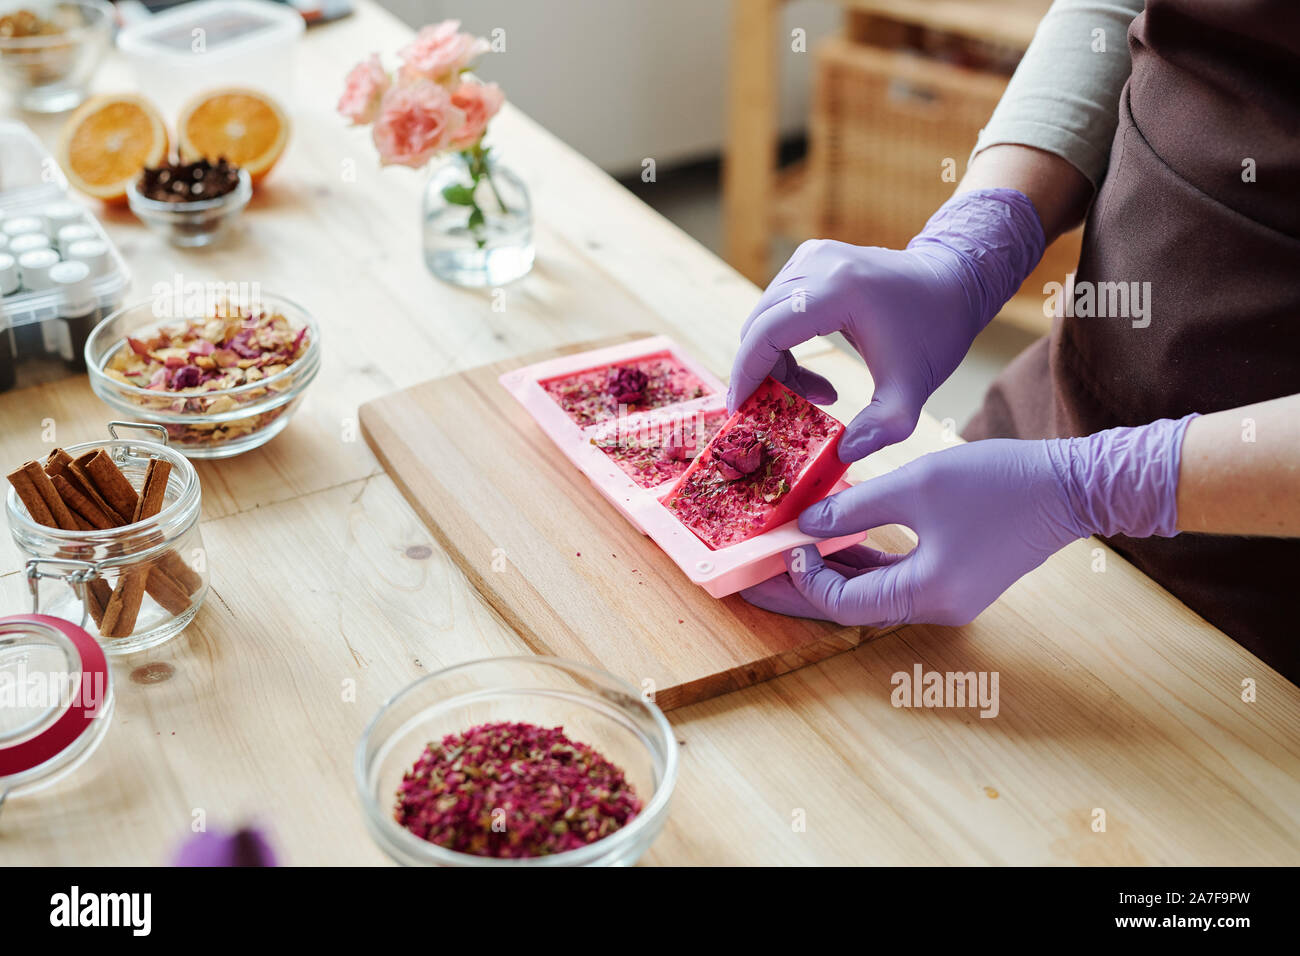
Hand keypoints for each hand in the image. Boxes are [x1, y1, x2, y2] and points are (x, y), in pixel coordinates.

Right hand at [727, 188, 1044, 461]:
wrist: (955, 283)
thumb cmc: (935, 333)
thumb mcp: (913, 387)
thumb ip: (883, 426)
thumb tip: (845, 455)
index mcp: (838, 290)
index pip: (765, 334)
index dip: (746, 375)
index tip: (741, 410)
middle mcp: (817, 263)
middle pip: (759, 326)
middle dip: (762, 375)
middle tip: (782, 413)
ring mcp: (812, 256)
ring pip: (764, 318)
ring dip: (775, 363)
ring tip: (813, 394)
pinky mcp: (812, 258)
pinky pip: (777, 307)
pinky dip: (783, 343)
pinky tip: (814, 373)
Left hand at [741, 417, 1196, 627]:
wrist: (1072, 483)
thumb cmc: (999, 481)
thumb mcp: (918, 486)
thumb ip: (857, 507)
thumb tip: (807, 524)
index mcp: (927, 594)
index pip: (845, 604)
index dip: (807, 578)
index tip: (784, 544)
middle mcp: (936, 606)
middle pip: (852, 606)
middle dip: (805, 587)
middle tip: (760, 573)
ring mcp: (948, 594)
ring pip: (873, 591)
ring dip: (832, 572)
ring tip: (789, 553)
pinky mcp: (956, 575)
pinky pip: (896, 576)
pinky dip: (864, 560)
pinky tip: (836, 539)